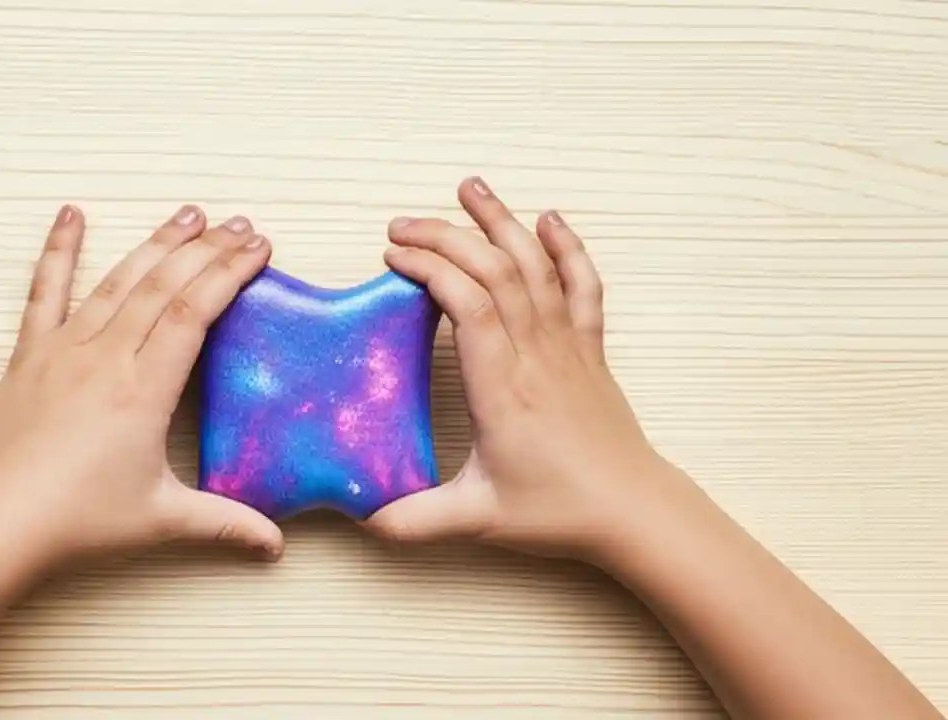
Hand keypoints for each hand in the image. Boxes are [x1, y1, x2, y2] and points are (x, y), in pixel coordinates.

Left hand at [0, 204, 283, 565]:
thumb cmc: (75, 520)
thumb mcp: (161, 519)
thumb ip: (224, 524)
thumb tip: (276, 545)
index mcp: (144, 389)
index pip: (193, 313)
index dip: (229, 274)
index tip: (258, 248)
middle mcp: (106, 356)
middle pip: (163, 285)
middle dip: (206, 249)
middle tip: (240, 224)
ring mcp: (65, 349)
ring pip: (118, 280)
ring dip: (156, 243)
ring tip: (188, 214)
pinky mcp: (31, 355)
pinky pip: (46, 291)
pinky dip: (59, 250)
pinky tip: (70, 215)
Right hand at [365, 177, 683, 561]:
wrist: (634, 511)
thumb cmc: (560, 512)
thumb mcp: (478, 519)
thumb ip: (415, 519)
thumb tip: (362, 517)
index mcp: (504, 388)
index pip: (468, 305)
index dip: (430, 270)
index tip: (393, 258)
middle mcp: (537, 355)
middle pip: (496, 271)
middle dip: (446, 236)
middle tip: (402, 225)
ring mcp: (568, 347)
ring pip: (537, 266)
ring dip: (502, 222)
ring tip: (469, 189)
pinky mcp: (590, 350)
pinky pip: (582, 286)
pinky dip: (568, 248)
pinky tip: (549, 220)